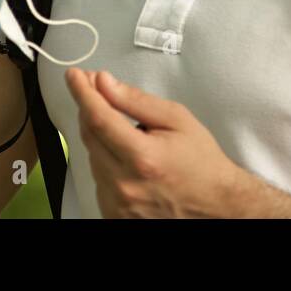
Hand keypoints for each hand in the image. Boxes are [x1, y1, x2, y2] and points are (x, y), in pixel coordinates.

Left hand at [65, 68, 246, 217]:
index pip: (99, 118)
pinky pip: (97, 179)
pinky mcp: (115, 214)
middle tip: (95, 89)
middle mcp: (126, 184)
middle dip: (89, 108)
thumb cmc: (201, 161)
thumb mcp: (176, 119)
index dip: (82, 93)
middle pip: (89, 136)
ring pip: (91, 157)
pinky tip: (125, 157)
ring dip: (99, 137)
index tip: (74, 76)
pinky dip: (104, 161)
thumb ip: (136, 100)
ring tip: (127, 132)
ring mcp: (118, 204)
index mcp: (143, 157)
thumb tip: (104, 83)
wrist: (216, 204)